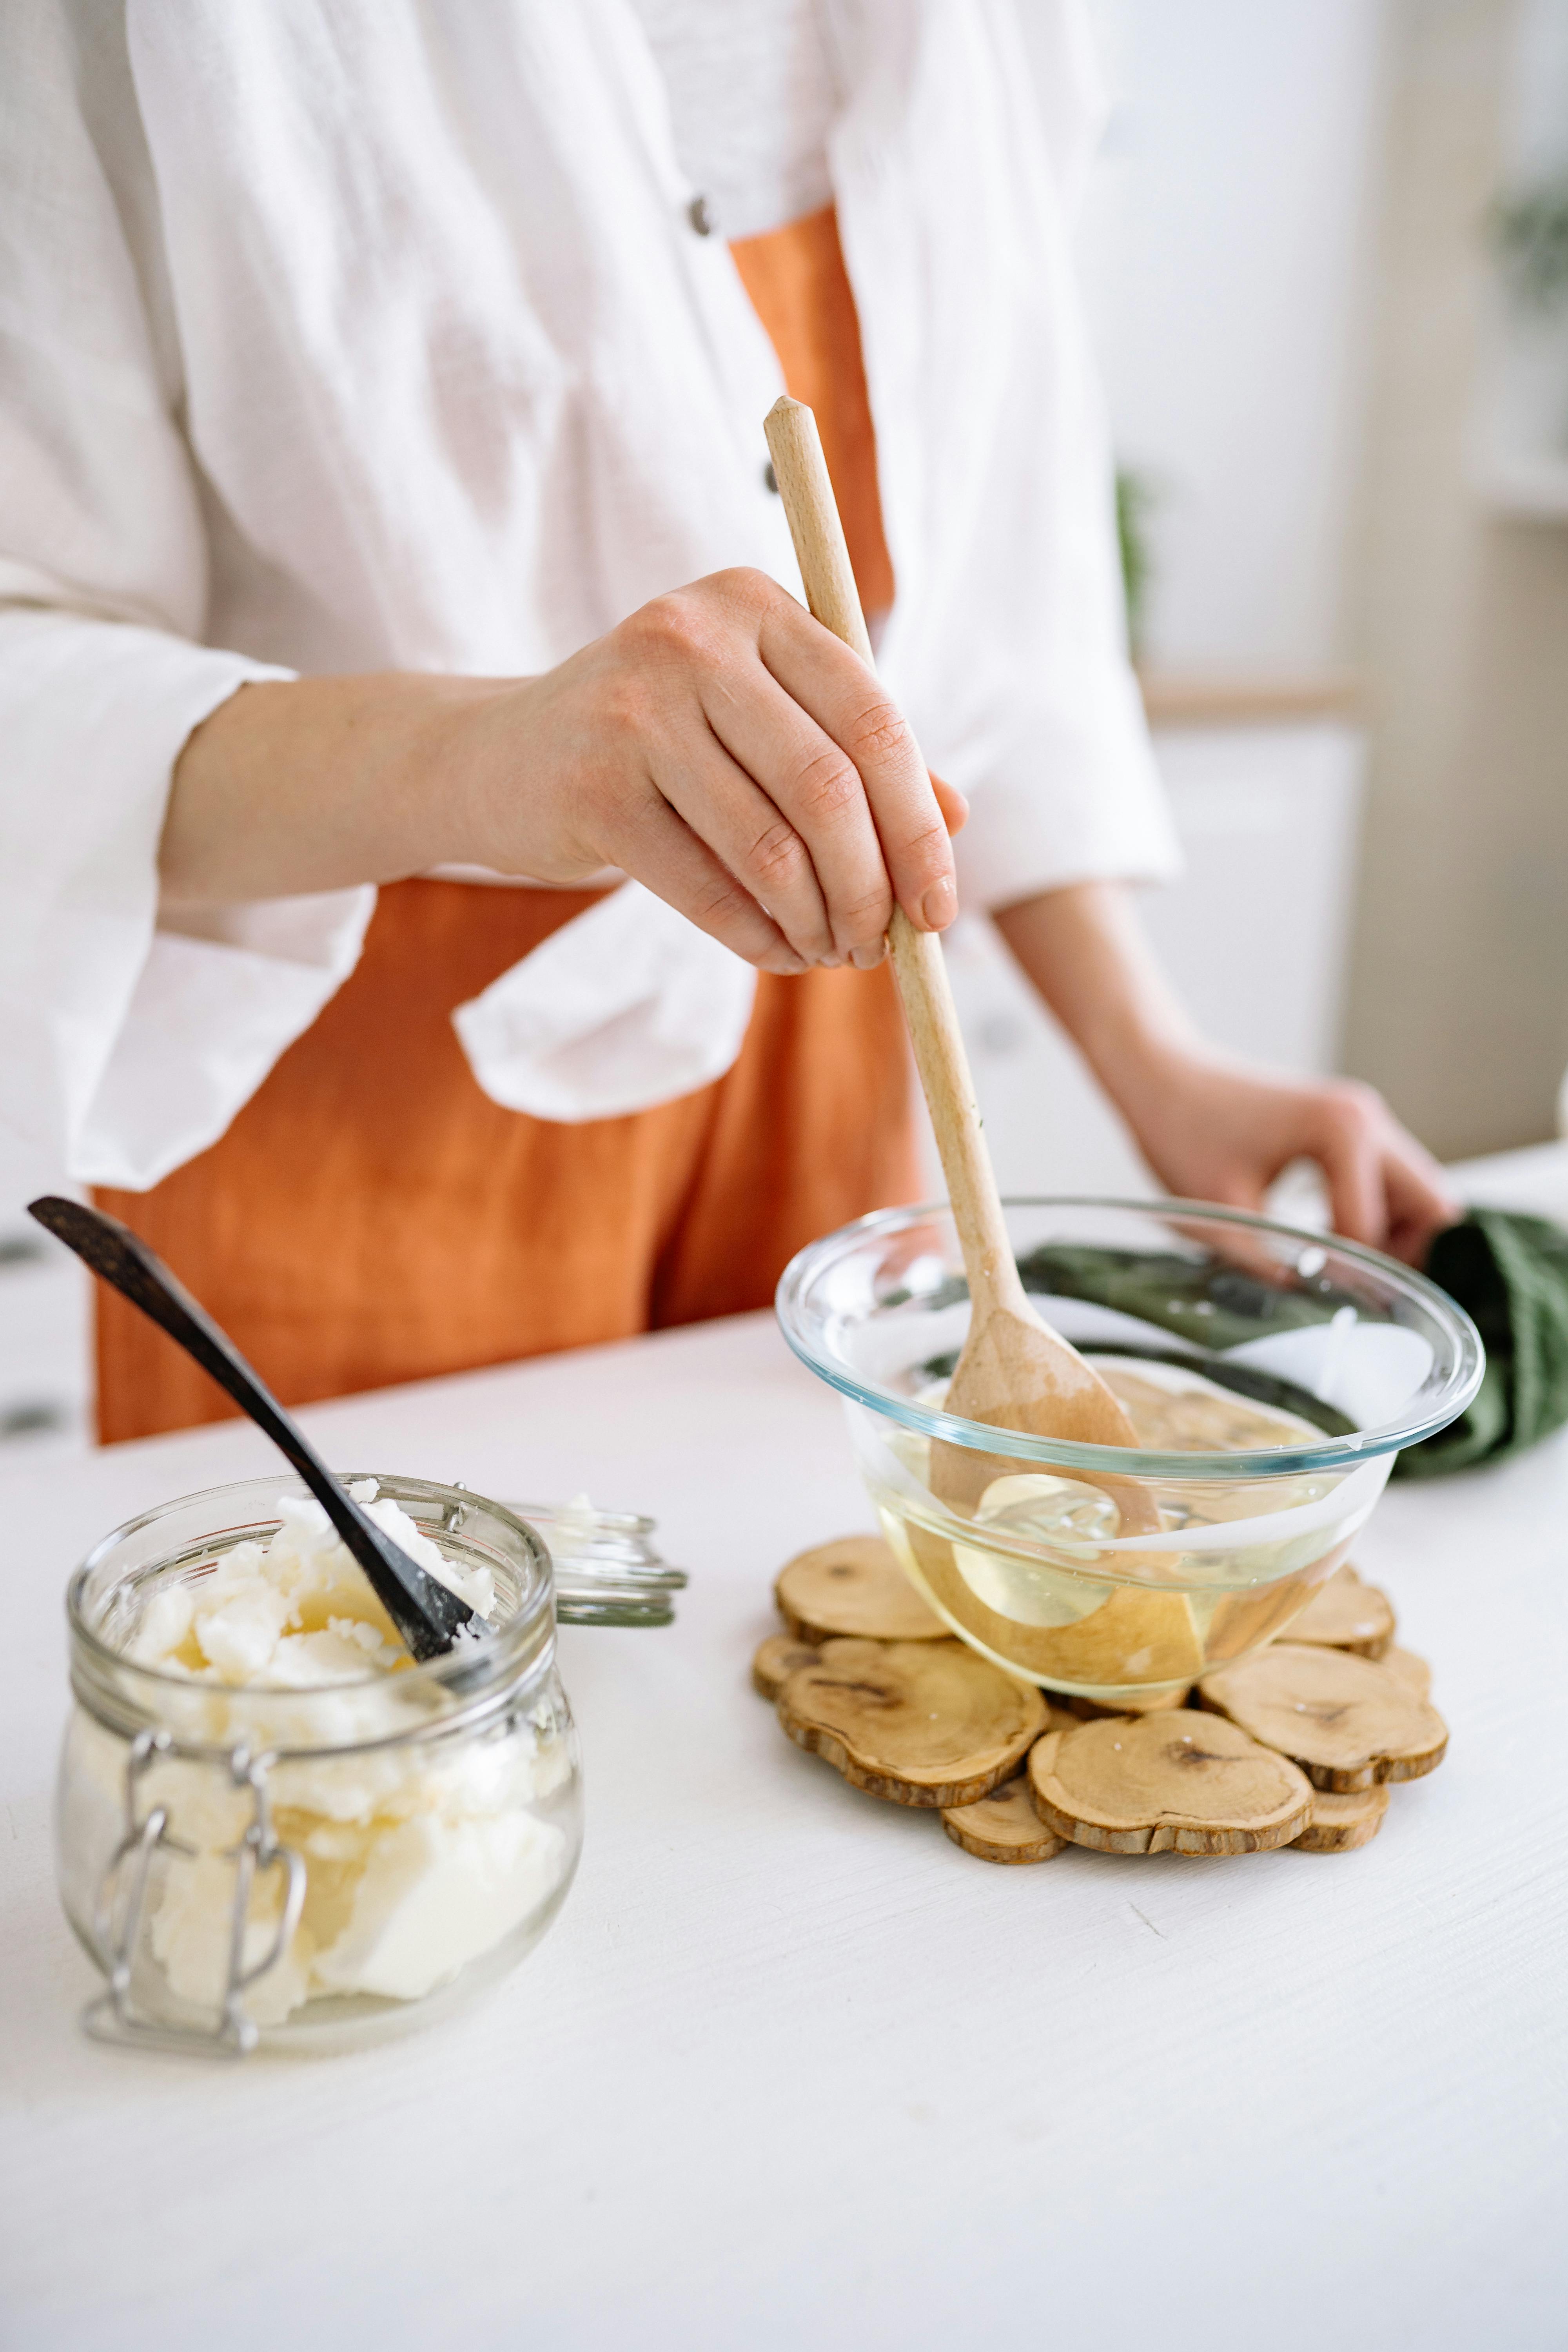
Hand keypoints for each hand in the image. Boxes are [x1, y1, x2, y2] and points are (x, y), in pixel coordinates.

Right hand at [457, 569, 963, 973]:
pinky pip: (709, 887)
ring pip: (772, 847)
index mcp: (754, 604)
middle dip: (873, 888)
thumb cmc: (656, 742)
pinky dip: (758, 937)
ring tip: (831, 955)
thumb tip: (956, 818)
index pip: (874, 718)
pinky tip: (777, 952)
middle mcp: (694, 637)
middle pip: (830, 788)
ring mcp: (635, 709)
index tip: (939, 906)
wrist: (499, 759)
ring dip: (817, 923)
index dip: (918, 826)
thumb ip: (854, 756)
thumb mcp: (759, 722)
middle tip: (883, 947)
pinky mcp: (593, 789)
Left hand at [992, 880, 1458, 1268]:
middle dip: (1401, 1254)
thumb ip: (1268, 1266)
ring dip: (1392, 1235)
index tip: (1323, 1305)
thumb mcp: (1220, 1213)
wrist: (1159, 1072)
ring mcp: (1362, 1118)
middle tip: (1350, 1286)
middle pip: (1431, 1207)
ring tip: (1336, 1264)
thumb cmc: (1181, 1131)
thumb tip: (1308, 1313)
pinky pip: (1388, 1181)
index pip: (1375, 1230)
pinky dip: (1373, 1213)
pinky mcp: (1347, 1125)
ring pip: (1416, 1194)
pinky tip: (1325, 1237)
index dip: (1353, 1277)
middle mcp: (1366, 1119)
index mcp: (1343, 1132)